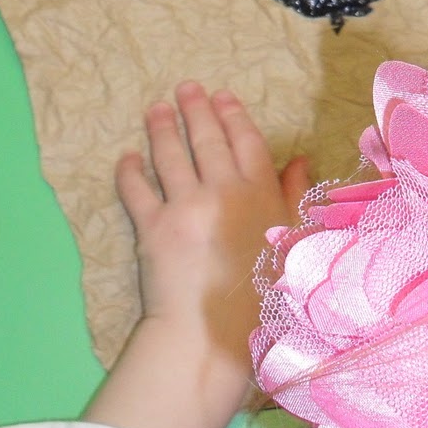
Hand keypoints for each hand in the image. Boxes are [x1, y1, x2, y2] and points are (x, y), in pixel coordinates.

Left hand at [84, 83, 308, 427]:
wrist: (215, 340)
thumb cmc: (264, 298)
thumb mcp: (294, 242)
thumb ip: (294, 196)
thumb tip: (299, 159)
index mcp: (260, 193)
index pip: (245, 140)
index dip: (232, 114)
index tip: (221, 96)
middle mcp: (222, 190)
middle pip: (206, 138)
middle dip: (195, 108)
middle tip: (185, 88)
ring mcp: (184, 205)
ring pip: (169, 154)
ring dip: (161, 128)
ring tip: (155, 110)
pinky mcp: (151, 228)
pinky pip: (136, 189)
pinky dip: (130, 171)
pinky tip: (127, 157)